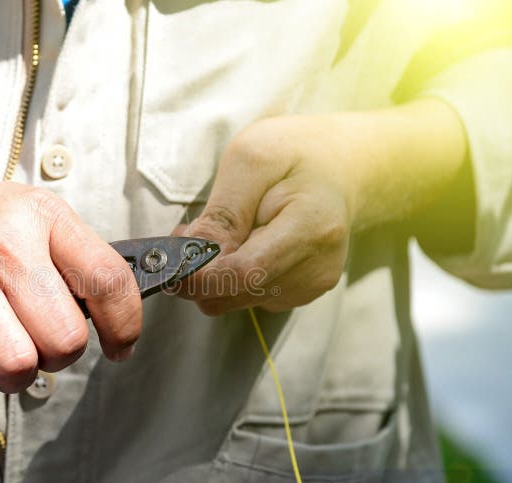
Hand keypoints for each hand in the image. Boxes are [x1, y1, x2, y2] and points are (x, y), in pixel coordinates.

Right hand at [0, 132, 141, 407]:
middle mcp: (5, 241)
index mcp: (42, 216)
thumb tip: (111, 317)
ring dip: (11, 377)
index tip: (119, 346)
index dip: (125, 325)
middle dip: (56, 358)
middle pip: (66, 338)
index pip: (109, 280)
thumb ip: (67, 260)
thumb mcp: (22, 216)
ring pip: (18, 364)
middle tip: (35, 344)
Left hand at [177, 100, 467, 314]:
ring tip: (227, 229)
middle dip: (201, 272)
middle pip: (237, 293)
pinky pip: (249, 295)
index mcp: (310, 228)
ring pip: (237, 299)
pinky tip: (244, 243)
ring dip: (216, 273)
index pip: (245, 273)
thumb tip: (192, 256)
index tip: (169, 263)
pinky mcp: (302, 292)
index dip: (200, 276)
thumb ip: (223, 211)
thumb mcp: (252, 160)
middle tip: (190, 232)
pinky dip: (232, 276)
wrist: (342, 166)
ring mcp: (311, 285)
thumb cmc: (296, 154)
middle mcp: (316, 267)